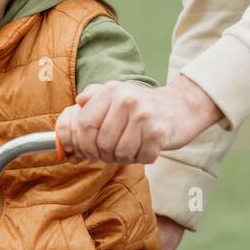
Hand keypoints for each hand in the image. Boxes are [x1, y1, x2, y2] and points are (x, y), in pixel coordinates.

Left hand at [55, 75, 223, 164]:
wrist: (182, 106)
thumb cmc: (143, 107)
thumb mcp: (116, 95)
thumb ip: (91, 100)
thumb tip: (67, 120)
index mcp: (111, 91)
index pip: (84, 125)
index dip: (81, 144)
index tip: (86, 152)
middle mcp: (126, 99)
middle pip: (100, 144)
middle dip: (104, 154)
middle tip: (113, 151)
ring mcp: (144, 115)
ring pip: (119, 153)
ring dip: (125, 157)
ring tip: (133, 146)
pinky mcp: (160, 131)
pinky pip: (141, 158)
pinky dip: (143, 158)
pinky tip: (148, 147)